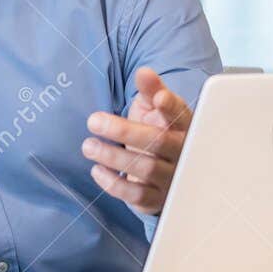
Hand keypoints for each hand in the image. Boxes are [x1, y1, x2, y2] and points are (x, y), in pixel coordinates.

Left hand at [81, 67, 192, 217]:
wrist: (167, 171)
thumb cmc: (159, 131)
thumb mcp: (155, 109)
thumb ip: (151, 90)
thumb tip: (144, 72)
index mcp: (184, 125)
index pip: (180, 114)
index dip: (170, 106)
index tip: (158, 98)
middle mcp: (183, 152)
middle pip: (158, 141)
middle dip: (123, 130)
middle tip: (92, 121)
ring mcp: (173, 177)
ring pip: (146, 168)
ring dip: (113, 157)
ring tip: (88, 146)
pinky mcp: (158, 199)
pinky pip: (137, 195)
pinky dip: (113, 184)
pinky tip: (96, 170)